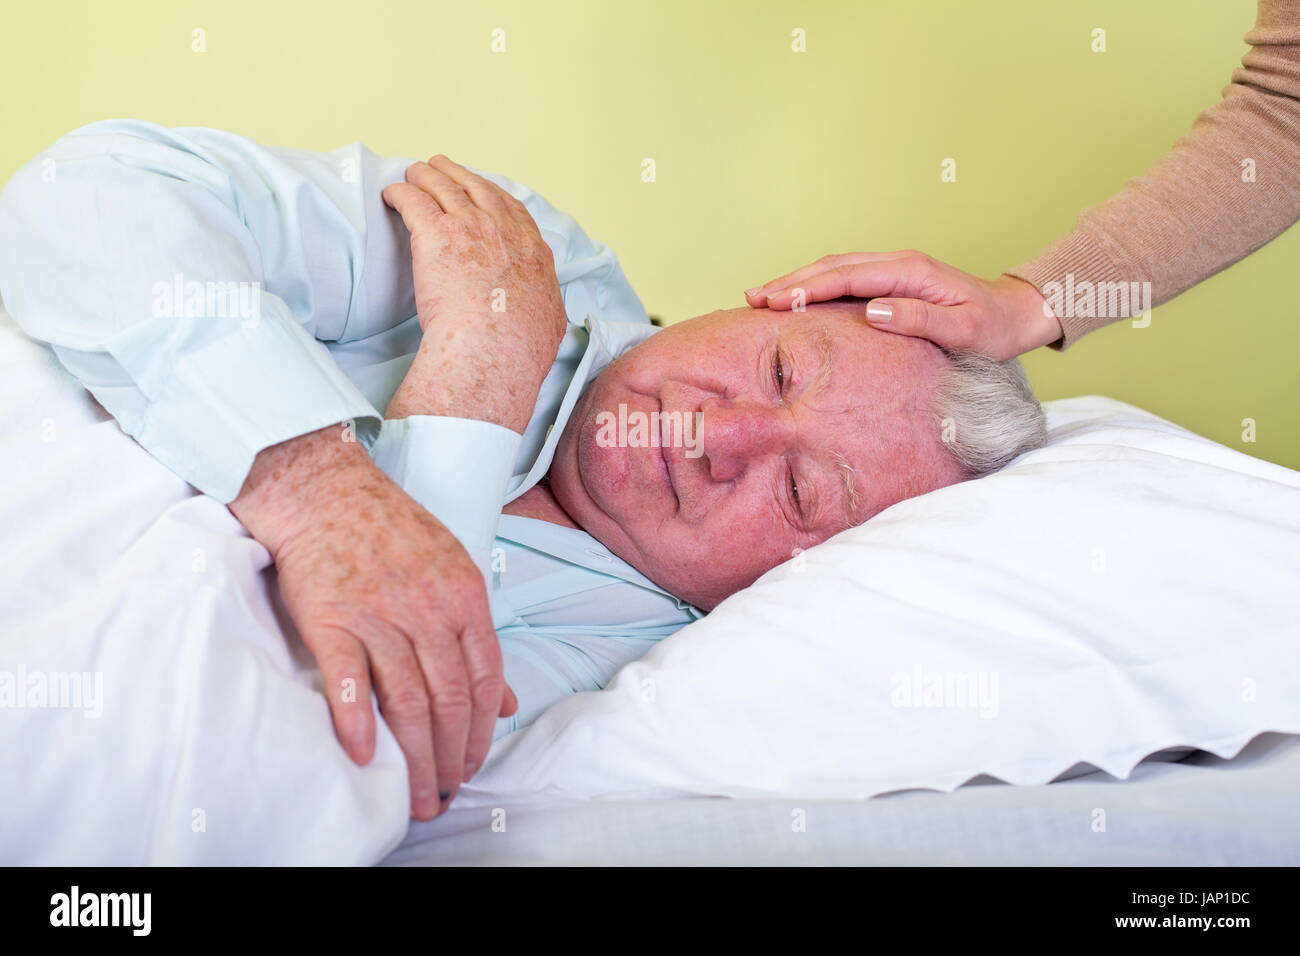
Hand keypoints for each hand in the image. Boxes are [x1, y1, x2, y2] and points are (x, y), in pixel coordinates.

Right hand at [230, 425, 517, 819]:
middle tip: (443, 798)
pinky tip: (364, 756)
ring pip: (405, 698)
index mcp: (464, 597)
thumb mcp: (453, 573)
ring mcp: (379, 613)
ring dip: (413, 756)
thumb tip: (505, 702)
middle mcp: (427, 608)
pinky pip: (347, 676)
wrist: (326, 491)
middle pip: (448, 699)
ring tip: (416, 796)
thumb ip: (477, 639)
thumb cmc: (390, 532)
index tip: (471, 767)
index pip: (483, 680)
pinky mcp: (330, 616)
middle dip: (450, 758)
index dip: (481, 733)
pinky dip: (355, 719)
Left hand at [382, 155, 566, 433]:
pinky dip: (401, 193)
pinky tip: (392, 194)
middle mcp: (502, 229)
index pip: (512, 209)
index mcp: (531, 250)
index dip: (492, 195)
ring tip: (414, 172)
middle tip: (442, 167)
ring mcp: (470, 227)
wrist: (496, 347)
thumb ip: (544, 308)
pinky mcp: (436, 234)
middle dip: (458, 174)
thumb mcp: (550, 321)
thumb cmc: (521, 345)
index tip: (482, 191)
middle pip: (476, 188)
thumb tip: (544, 317)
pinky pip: (414, 201)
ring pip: (444, 186)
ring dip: (427, 175)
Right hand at [745, 251, 1062, 360]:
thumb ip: (919, 319)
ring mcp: (893, 269)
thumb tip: (873, 311)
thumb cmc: (992, 329)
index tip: (774, 301)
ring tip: (760, 297)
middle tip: (750, 298)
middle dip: (789, 281)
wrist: (1015, 314)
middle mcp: (898, 263)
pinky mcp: (891, 280)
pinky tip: (795, 297)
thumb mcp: (963, 331)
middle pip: (832, 266)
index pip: (847, 277)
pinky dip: (814, 284)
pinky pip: (845, 278)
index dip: (807, 288)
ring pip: (834, 268)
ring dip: (796, 280)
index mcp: (910, 272)